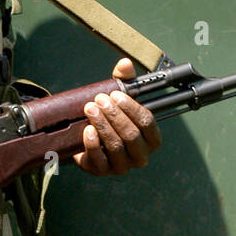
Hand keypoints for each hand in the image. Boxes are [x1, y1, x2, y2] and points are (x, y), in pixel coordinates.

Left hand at [72, 57, 161, 176]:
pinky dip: (92, 143)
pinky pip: (99, 160)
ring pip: (116, 147)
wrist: (84, 139)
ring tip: (90, 109)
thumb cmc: (109, 118)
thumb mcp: (117, 98)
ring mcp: (122, 166)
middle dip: (114, 115)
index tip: (116, 94)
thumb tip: (125, 63)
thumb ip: (124, 80)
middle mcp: (140, 155)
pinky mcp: (102, 172)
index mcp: (151, 139)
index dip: (132, 108)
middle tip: (99, 99)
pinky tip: (87, 129)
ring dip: (103, 125)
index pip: (148, 123)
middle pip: (131, 135)